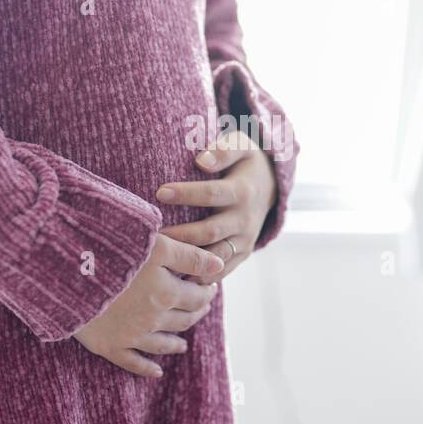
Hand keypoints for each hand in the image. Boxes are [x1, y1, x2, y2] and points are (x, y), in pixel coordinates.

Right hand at [74, 234, 222, 377]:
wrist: (66, 272)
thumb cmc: (112, 250)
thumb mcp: (156, 245)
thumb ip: (190, 255)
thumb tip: (220, 265)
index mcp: (166, 293)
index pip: (197, 296)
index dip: (207, 290)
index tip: (210, 286)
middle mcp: (153, 319)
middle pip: (183, 320)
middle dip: (196, 313)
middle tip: (201, 308)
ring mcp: (130, 335)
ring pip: (163, 344)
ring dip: (176, 343)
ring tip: (183, 344)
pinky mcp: (108, 345)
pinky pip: (133, 362)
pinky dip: (147, 368)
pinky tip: (156, 372)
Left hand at [156, 130, 277, 284]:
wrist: (269, 187)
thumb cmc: (245, 162)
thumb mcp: (241, 146)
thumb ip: (223, 150)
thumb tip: (202, 160)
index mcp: (243, 191)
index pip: (212, 193)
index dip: (187, 193)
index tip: (160, 191)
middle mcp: (245, 219)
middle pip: (211, 231)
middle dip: (181, 234)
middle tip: (153, 234)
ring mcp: (244, 241)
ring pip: (216, 257)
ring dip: (189, 261)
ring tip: (161, 261)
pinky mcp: (241, 255)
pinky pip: (221, 270)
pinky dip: (201, 276)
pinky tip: (176, 277)